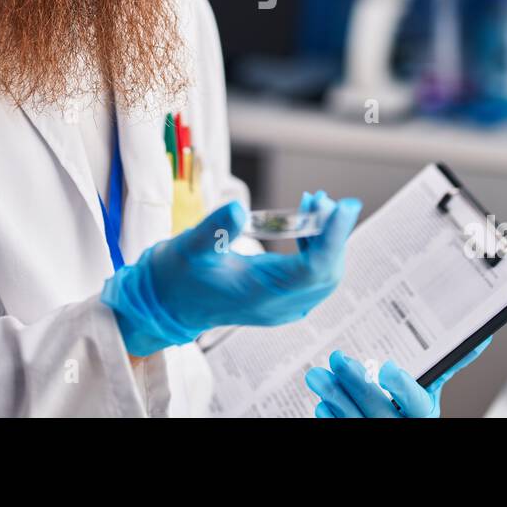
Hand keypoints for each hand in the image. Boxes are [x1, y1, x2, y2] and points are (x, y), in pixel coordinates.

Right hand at [102, 191, 360, 356]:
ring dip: (328, 241)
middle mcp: (275, 305)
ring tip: (316, 205)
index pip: (312, 270)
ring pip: (323, 278)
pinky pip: (311, 279)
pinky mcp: (277, 301)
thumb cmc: (175, 274)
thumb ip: (215, 227)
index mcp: (258, 293)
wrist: (164, 303)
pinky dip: (317, 251)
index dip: (333, 238)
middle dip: (335, 235)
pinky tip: (305, 225)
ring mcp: (279, 307)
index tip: (342, 207)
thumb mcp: (189, 245)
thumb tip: (238, 209)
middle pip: (326, 274)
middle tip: (326, 200)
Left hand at [304, 337, 490, 417]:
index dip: (402, 387)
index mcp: (423, 414)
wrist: (400, 434)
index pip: (416, 402)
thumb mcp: (431, 391)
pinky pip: (340, 433)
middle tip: (338, 357)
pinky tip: (322, 402)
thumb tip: (482, 337)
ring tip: (318, 374)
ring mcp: (377, 435)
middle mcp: (402, 428)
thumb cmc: (413, 410)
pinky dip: (331, 417)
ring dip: (335, 397)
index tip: (386, 367)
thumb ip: (449, 365)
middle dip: (356, 383)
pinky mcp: (356, 439)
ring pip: (354, 421)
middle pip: (378, 410)